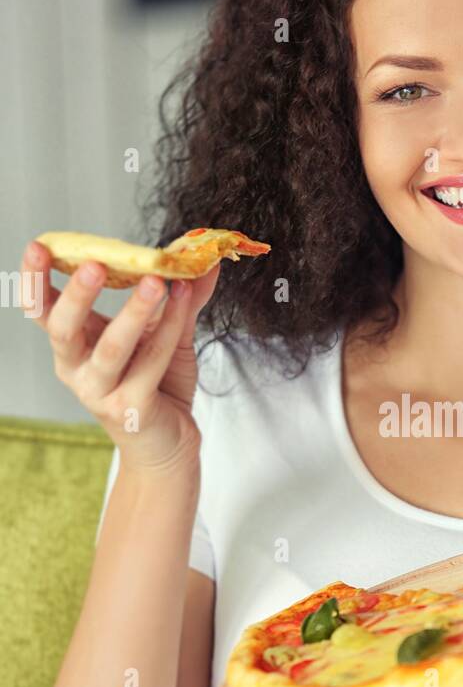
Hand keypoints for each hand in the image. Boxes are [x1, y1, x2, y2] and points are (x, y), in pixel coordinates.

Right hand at [21, 240, 220, 475]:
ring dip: (133, 311)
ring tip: (155, 281)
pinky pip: (151, 363)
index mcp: (73, 345)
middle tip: (94, 264)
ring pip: (111, 348)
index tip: (39, 245)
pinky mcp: (131, 408)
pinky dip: (168, 328)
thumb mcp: (165, 332)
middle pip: (62, 329)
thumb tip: (203, 255)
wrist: (171, 441)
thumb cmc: (158, 384)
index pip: (42, 309)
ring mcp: (101, 392)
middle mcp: (77, 369)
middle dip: (75, 295)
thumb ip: (180, 296)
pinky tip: (184, 300)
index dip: (35, 279)